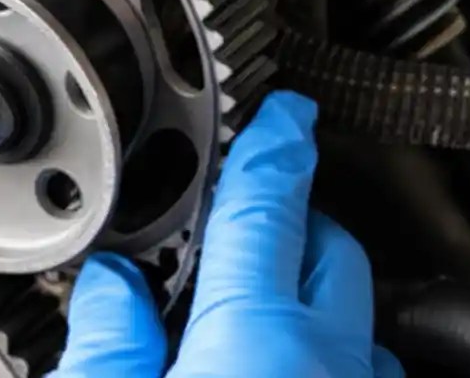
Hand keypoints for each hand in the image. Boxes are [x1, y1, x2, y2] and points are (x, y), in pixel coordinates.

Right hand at [52, 92, 404, 377]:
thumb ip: (105, 338)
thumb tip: (111, 289)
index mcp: (254, 341)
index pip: (268, 210)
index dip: (275, 148)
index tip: (284, 117)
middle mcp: (329, 367)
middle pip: (328, 250)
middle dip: (287, 219)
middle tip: (229, 227)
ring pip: (354, 318)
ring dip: (308, 294)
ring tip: (243, 310)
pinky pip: (364, 371)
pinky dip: (328, 354)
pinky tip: (278, 371)